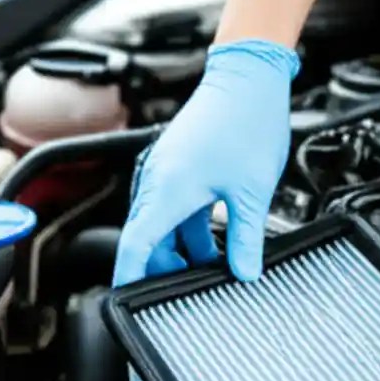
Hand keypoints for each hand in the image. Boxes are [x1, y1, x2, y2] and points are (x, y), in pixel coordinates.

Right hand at [112, 39, 298, 285]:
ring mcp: (166, 171)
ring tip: (213, 265)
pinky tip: (215, 239)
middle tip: (191, 290)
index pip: (135, 246)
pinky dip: (188, 227)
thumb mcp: (252, 192)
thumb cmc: (245, 122)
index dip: (130, 278)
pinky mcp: (177, 164)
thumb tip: (245, 271)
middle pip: (146, 239)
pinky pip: (173, 206)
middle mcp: (157, 180)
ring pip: (162, 224)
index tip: (127, 302)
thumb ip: (246, 238)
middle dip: (164, 268)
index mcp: (167, 190)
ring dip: (181, 248)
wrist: (248, 77)